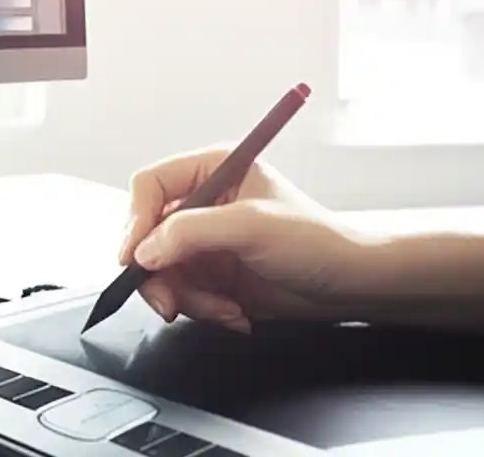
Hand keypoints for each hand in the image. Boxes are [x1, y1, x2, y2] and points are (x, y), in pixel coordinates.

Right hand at [119, 147, 368, 333]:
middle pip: (146, 235)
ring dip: (187, 298)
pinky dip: (202, 309)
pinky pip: (181, 294)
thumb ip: (192, 231)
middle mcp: (202, 202)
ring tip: (224, 309)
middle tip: (169, 303)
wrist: (350, 286)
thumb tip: (143, 250)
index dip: (136, 221)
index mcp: (212, 170)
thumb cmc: (317, 242)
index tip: (133, 258)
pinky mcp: (210, 273)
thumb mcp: (252, 227)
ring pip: (160, 271)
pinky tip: (235, 312)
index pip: (150, 186)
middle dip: (159, 274)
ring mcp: (204, 241)